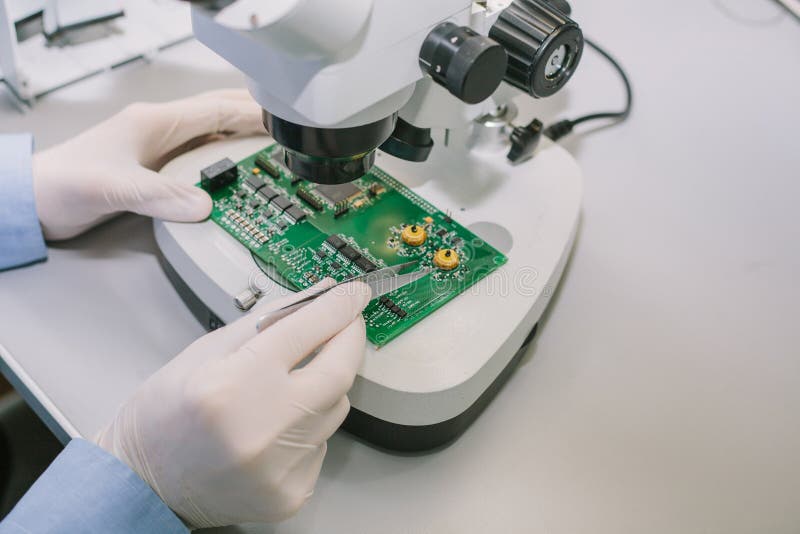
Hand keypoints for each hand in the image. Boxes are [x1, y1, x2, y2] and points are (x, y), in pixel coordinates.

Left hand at [32, 89, 263, 239]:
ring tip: (266, 144)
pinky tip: (231, 168)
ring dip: (238, 135)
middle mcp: (158, 130)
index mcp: (153, 122)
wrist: (36, 199)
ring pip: (209, 132)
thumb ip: (161, 196)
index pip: (213, 110)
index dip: (251, 114)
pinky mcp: (153, 167)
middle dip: (251, 117)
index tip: (280, 120)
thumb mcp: (116, 188)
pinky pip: (198, 155)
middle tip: (282, 128)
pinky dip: (222, 156)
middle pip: (216, 114)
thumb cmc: (64, 183)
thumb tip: (203, 206)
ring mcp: (156, 147)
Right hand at [95, 280, 370, 527]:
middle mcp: (262, 429)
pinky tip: (279, 425)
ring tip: (295, 379)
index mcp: (233, 384)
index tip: (355, 292)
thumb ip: (268, 321)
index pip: (307, 330)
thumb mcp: (206, 351)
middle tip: (349, 321)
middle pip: (339, 372)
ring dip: (326, 384)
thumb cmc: (166, 413)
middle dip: (351, 338)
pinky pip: (322, 444)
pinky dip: (310, 425)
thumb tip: (321, 296)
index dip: (339, 305)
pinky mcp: (290, 494)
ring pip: (335, 408)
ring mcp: (280, 468)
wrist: (145, 485)